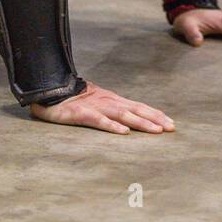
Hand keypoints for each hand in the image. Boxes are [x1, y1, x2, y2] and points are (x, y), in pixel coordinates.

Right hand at [30, 81, 174, 134]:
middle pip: (136, 110)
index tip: (171, 123)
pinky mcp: (81, 113)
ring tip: (156, 131)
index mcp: (114, 100)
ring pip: (123, 115)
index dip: (155, 114)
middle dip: (155, 119)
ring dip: (141, 123)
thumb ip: (112, 110)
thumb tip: (129, 120)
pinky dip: (112, 126)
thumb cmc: (75, 99)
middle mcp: (109, 102)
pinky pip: (99, 121)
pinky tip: (123, 132)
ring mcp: (96, 107)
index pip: (139, 107)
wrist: (50, 89)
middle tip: (172, 128)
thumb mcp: (98, 103)